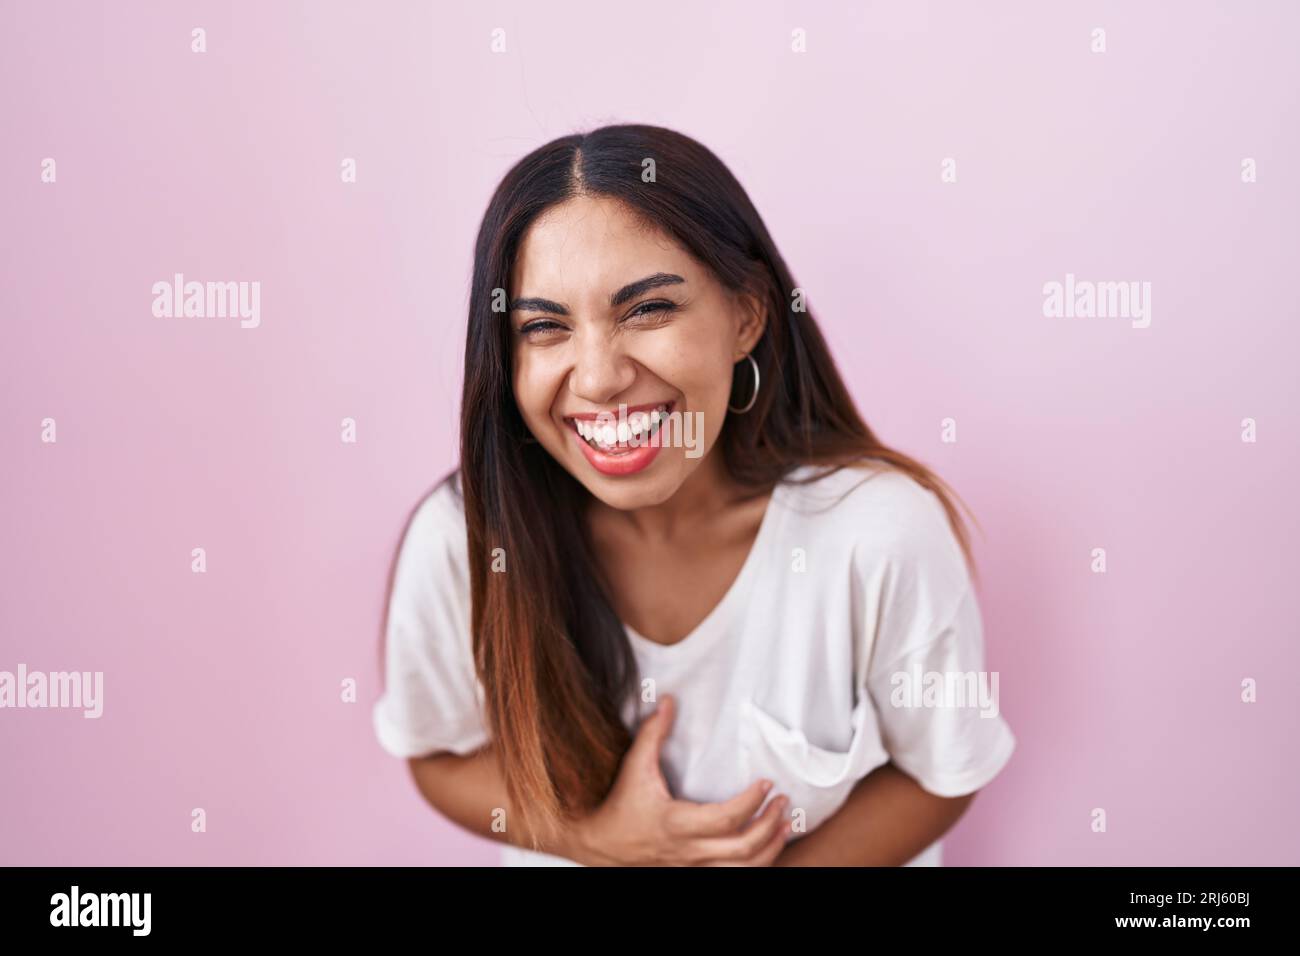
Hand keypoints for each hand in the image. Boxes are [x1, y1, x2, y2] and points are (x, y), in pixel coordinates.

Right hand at [565, 694, 790, 865]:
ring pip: (743, 869)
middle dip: (769, 823)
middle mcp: (688, 851)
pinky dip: (756, 862)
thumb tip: (668, 702)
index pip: (726, 817)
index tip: (766, 782)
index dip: (752, 801)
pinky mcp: (694, 873)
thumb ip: (652, 734)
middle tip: (782, 801)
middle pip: (743, 847)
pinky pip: (734, 876)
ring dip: (770, 848)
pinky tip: (767, 846)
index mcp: (676, 823)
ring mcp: (692, 867)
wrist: (600, 844)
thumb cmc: (618, 805)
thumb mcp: (634, 766)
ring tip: (784, 825)